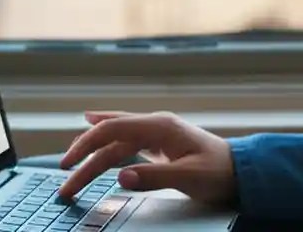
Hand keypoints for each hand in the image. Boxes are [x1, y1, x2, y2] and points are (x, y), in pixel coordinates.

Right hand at [56, 111, 235, 203]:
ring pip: (115, 142)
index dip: (86, 145)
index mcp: (160, 127)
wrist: (241, 171)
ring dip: (92, 156)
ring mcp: (156, 134)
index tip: (67, 163)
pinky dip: (106, 145)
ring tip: (71, 170)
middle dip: (83, 154)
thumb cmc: (219, 172)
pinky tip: (93, 134)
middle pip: (109, 135)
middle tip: (62, 174)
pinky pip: (125, 142)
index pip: (113, 130)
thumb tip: (119, 176)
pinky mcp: (158, 145)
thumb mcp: (188, 177)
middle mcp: (155, 126)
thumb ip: (153, 177)